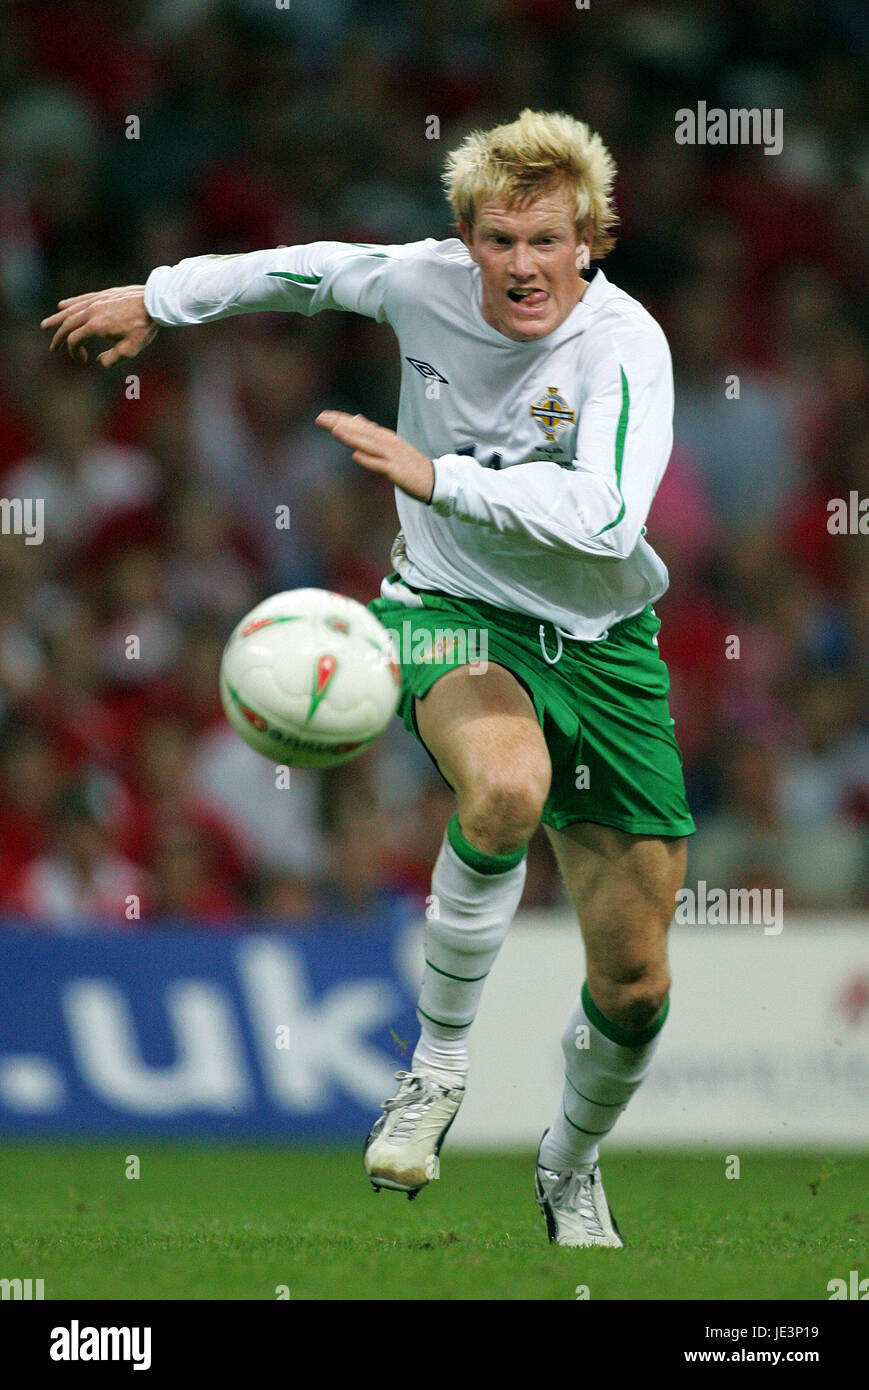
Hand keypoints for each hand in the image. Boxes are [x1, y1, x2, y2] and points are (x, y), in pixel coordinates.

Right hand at [41, 285, 157, 365]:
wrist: (154, 303)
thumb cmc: (143, 327)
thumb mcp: (130, 350)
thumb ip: (112, 358)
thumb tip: (99, 360)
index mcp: (96, 326)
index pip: (75, 340)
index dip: (75, 352)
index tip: (83, 360)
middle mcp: (91, 312)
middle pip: (68, 325)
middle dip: (59, 338)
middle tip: (53, 348)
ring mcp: (96, 302)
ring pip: (71, 311)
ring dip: (57, 319)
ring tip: (45, 325)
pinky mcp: (102, 295)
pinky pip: (81, 300)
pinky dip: (70, 304)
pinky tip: (62, 306)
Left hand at [315, 410, 434, 502]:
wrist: (434, 480)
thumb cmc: (410, 464)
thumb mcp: (390, 444)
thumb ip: (373, 432)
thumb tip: (357, 419)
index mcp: (385, 437)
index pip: (359, 425)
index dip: (341, 419)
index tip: (322, 416)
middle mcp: (388, 443)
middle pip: (361, 431)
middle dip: (340, 424)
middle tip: (320, 418)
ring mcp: (392, 456)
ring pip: (369, 444)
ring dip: (352, 437)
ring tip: (335, 431)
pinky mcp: (397, 471)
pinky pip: (381, 466)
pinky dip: (369, 460)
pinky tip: (356, 455)